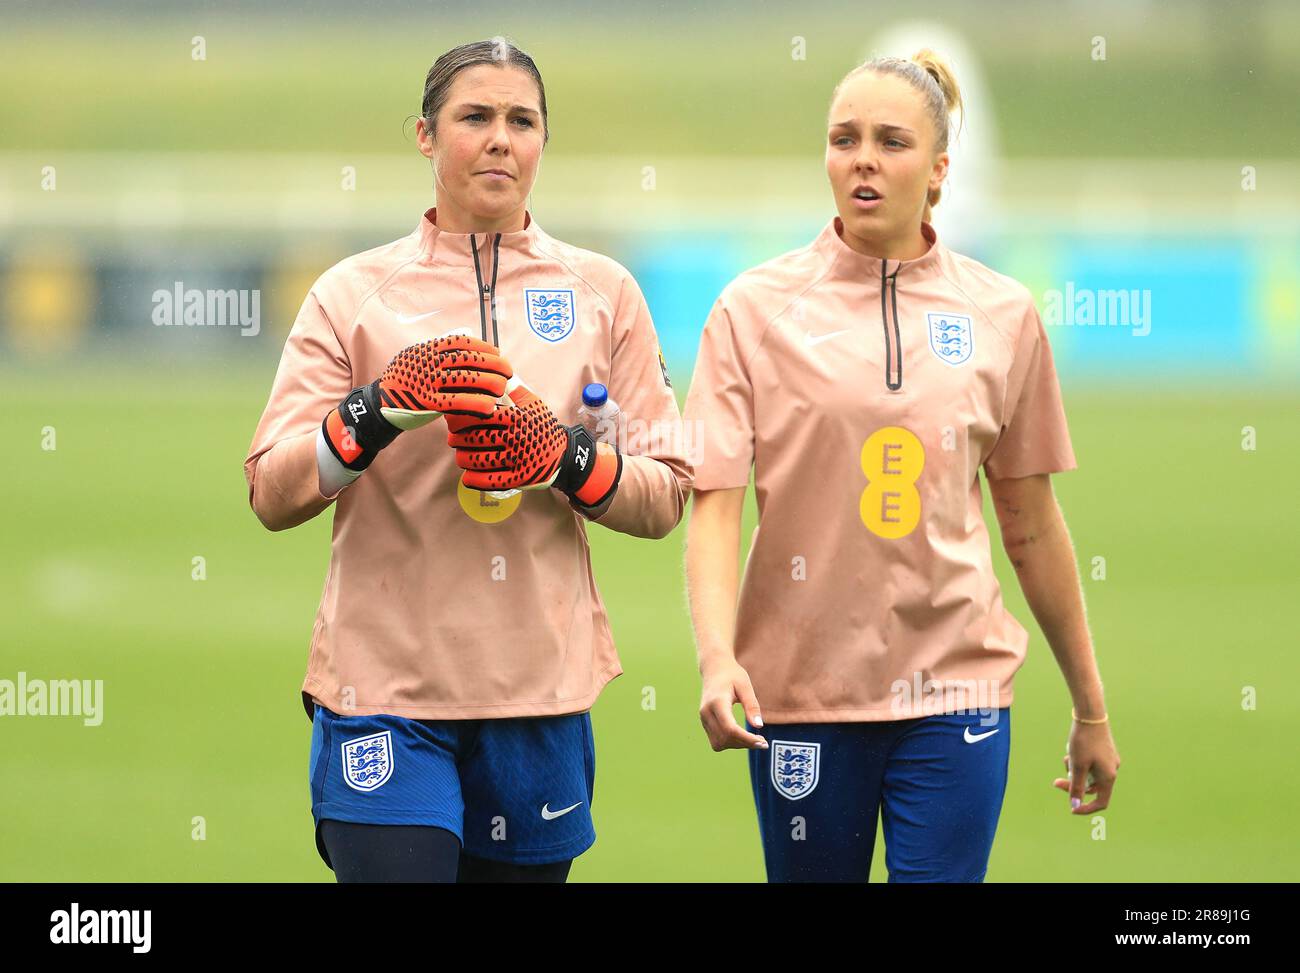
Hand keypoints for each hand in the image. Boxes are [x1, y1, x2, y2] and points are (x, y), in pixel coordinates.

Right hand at [322, 335, 511, 471]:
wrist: (379, 404)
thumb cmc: (406, 380)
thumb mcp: (417, 357)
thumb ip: (438, 350)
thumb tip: (468, 339)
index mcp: (427, 348)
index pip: (460, 341)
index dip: (482, 346)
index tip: (497, 351)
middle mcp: (427, 362)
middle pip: (468, 359)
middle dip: (493, 364)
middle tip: (508, 371)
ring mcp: (427, 381)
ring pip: (466, 379)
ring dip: (489, 383)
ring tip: (502, 388)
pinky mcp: (427, 403)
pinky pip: (456, 402)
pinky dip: (475, 403)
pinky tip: (490, 407)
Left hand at [445, 379, 621, 507]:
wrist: (562, 455)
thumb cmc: (543, 427)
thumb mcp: (534, 404)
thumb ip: (515, 389)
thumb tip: (497, 372)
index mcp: (516, 418)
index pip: (479, 415)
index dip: (460, 417)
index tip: (452, 418)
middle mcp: (515, 438)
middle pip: (473, 438)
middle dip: (457, 438)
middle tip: (453, 438)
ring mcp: (516, 460)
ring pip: (477, 460)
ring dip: (462, 458)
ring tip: (460, 454)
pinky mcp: (517, 479)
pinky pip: (487, 481)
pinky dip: (472, 479)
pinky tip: (467, 475)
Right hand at [698, 658, 768, 750]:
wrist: (714, 668)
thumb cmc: (732, 675)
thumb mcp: (745, 686)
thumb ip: (751, 706)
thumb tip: (758, 726)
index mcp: (717, 702)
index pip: (730, 729)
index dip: (747, 739)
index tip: (763, 743)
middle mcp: (706, 712)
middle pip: (725, 738)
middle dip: (744, 744)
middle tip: (763, 742)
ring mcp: (703, 718)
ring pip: (719, 743)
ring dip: (737, 745)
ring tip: (753, 739)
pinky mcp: (705, 722)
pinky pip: (716, 740)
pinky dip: (730, 742)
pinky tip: (742, 736)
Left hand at [1053, 719, 1120, 812]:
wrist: (1090, 715)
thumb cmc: (1084, 741)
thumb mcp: (1077, 766)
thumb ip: (1076, 787)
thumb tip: (1075, 806)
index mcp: (1109, 777)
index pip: (1101, 802)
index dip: (1086, 808)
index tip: (1071, 809)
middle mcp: (1112, 770)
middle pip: (1091, 787)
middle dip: (1073, 785)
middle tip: (1055, 782)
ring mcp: (1109, 761)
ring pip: (1088, 775)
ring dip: (1074, 771)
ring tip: (1067, 756)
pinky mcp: (1103, 752)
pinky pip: (1089, 764)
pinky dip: (1079, 762)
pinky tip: (1071, 750)